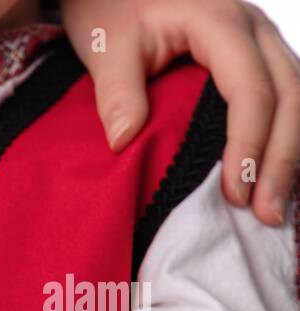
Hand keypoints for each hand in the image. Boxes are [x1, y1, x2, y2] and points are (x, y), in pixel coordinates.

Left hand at [61, 0, 299, 224]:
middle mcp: (254, 27)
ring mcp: (260, 39)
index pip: (251, 90)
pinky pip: (284, 96)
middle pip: (290, 96)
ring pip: (298, 96)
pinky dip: (283, 137)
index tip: (235, 193)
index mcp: (220, 22)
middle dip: (281, 159)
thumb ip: (117, 90)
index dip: (248, 144)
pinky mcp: (255, 55)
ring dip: (289, 153)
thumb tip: (124, 140)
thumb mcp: (104, 45)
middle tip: (266, 214)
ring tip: (273, 207)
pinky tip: (272, 176)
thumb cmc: (109, 8)